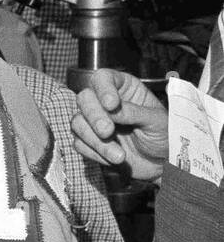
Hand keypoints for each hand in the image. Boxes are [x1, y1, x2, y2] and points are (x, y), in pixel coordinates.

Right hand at [71, 68, 168, 182]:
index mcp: (124, 89)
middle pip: (84, 98)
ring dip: (95, 140)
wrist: (162, 163)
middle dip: (94, 116)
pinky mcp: (89, 141)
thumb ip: (134, 113)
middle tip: (107, 132)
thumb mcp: (156, 121)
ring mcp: (94, 122)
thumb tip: (111, 110)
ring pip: (77, 123)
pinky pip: (80, 144)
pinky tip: (114, 158)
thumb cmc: (164, 136)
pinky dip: (96, 153)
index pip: (103, 78)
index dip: (103, 88)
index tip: (112, 104)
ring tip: (119, 156)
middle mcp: (104, 103)